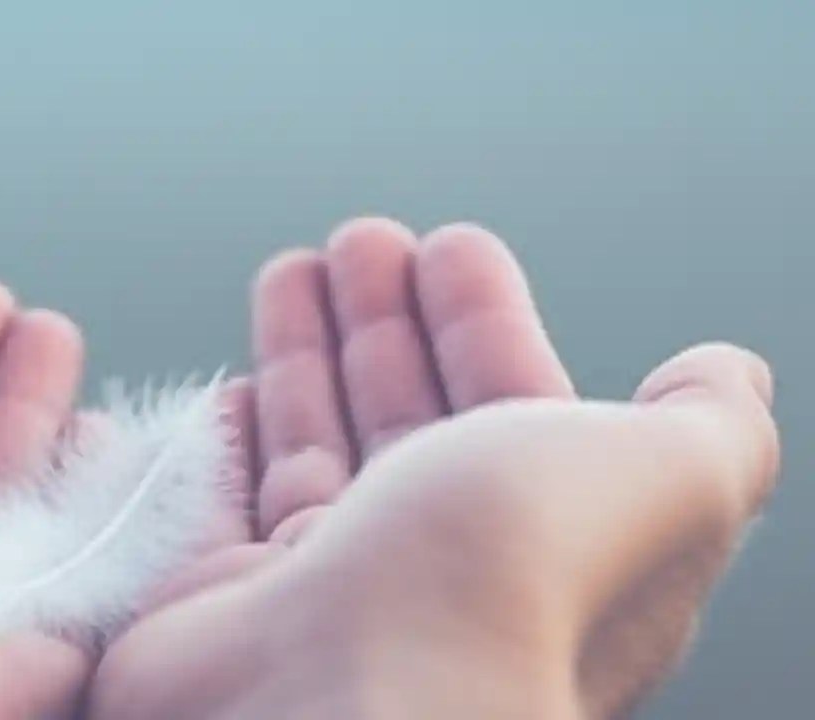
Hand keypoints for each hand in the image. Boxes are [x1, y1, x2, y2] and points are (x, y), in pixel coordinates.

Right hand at [87, 221, 777, 717]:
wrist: (329, 696)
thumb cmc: (499, 587)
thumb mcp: (669, 478)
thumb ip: (714, 428)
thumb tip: (723, 375)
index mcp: (544, 547)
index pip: (515, 408)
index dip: (487, 323)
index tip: (450, 248)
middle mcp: (434, 577)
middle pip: (406, 420)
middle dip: (386, 321)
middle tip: (360, 242)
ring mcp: (324, 592)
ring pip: (315, 447)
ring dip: (307, 352)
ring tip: (295, 270)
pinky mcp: (224, 600)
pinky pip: (228, 501)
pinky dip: (232, 440)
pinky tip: (234, 388)